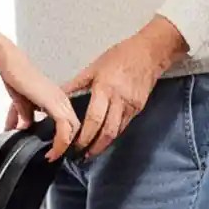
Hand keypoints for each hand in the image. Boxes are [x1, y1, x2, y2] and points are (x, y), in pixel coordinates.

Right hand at [0, 44, 79, 161]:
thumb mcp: (21, 104)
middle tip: (55, 157)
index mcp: (58, 100)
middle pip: (76, 127)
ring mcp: (60, 100)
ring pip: (74, 129)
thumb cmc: (16, 79)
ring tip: (52, 157)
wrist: (10, 63)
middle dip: (68, 146)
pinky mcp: (54, 102)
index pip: (71, 123)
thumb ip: (25, 117)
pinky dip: (61, 142)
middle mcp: (62, 100)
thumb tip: (22, 129)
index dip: (65, 140)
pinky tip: (52, 151)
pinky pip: (65, 127)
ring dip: (65, 146)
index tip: (54, 153)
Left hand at [63, 19, 184, 158]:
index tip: (75, 145)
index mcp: (105, 88)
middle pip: (107, 131)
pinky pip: (124, 126)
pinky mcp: (138, 108)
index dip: (85, 135)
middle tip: (82, 155)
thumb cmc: (120, 56)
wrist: (149, 53)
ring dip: (104, 144)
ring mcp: (131, 106)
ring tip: (91, 151)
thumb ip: (76, 83)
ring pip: (117, 132)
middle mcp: (119, 100)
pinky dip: (114, 134)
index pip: (94, 119)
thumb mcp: (94, 66)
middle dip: (95, 147)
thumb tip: (59, 95)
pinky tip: (105, 138)